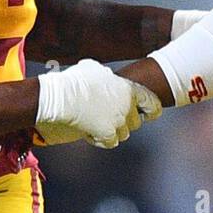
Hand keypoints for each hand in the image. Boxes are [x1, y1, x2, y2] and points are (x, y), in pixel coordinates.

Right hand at [34, 59, 161, 148]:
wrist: (60, 98)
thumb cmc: (74, 82)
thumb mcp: (94, 69)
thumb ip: (107, 76)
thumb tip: (106, 77)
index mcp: (128, 89)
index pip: (152, 103)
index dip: (151, 110)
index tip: (149, 113)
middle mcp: (127, 106)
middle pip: (136, 122)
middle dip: (124, 122)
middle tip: (110, 117)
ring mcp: (119, 122)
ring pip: (124, 134)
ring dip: (112, 131)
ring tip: (96, 122)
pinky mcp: (108, 134)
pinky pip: (110, 142)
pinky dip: (101, 139)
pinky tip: (90, 130)